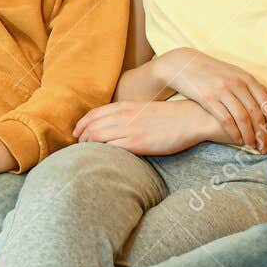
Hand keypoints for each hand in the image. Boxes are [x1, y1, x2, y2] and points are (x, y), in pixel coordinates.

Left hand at [74, 98, 233, 156]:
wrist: (190, 118)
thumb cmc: (168, 117)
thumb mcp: (143, 110)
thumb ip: (127, 115)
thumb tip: (114, 126)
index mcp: (125, 106)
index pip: (93, 114)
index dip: (81, 125)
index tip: (76, 134)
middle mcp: (124, 116)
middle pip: (91, 127)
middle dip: (81, 138)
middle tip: (78, 148)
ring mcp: (130, 129)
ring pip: (97, 137)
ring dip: (88, 147)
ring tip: (86, 155)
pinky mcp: (139, 143)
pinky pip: (112, 148)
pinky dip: (103, 153)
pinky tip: (101, 160)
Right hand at [155, 49, 266, 152]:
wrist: (186, 65)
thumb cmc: (215, 73)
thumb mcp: (237, 75)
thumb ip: (257, 87)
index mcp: (247, 78)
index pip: (266, 103)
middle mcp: (237, 83)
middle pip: (256, 113)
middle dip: (262, 133)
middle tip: (265, 147)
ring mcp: (222, 90)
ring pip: (242, 118)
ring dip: (249, 136)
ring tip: (252, 146)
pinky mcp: (208, 98)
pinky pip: (225, 119)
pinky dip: (234, 132)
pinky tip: (237, 141)